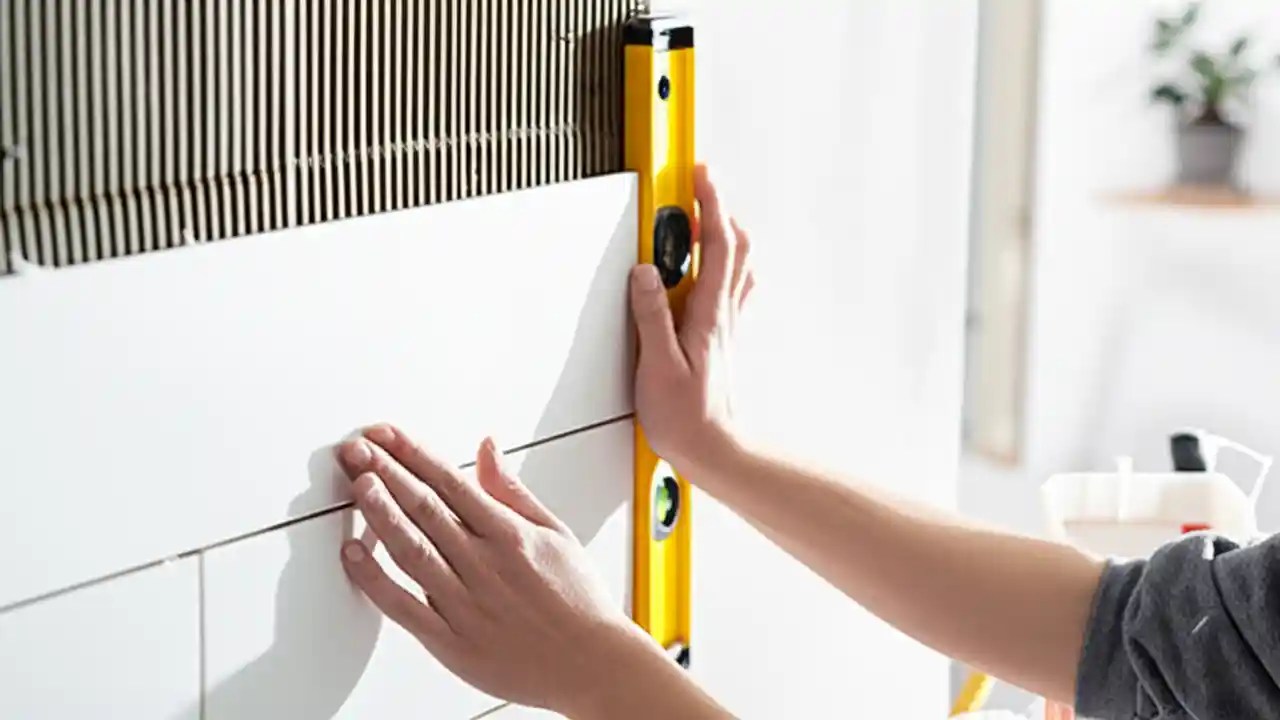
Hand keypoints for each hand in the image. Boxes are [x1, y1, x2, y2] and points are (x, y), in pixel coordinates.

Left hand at [335, 425, 663, 716]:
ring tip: (356, 482)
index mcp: (511, 535)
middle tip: (358, 447)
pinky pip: (403, 606)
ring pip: (411, 550)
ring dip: (379, 513)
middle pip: (425, 509)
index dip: (414, 454)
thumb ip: (513, 491)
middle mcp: (485, 565)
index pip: (451, 483)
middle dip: (387, 472)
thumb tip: (486, 450)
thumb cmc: (579, 602)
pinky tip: (353, 555)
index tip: (388, 435)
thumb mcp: (556, 532)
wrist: (594, 666)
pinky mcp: (452, 642)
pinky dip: (374, 580)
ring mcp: (466, 603)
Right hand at [631, 164, 754, 470]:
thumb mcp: (657, 366)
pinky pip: (733, 289)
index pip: (719, 244)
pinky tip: (706, 270)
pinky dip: (724, 265)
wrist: (715, 451)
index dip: (711, 203)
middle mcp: (724, 315)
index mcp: (709, 315)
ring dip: (726, 234)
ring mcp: (727, 326)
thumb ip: (650, 316)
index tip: (699, 174)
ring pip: (740, 265)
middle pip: (738, 246)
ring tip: (702, 219)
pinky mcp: (721, 339)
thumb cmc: (688, 419)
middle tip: (698, 188)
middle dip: (720, 208)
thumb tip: (645, 273)